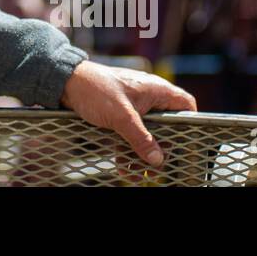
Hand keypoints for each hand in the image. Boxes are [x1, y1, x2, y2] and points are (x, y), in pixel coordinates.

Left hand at [59, 60, 196, 166]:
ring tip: (139, 174)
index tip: (187, 143)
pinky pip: (130, 134)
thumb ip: (140, 138)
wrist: (65, 82)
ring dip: (143, 154)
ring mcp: (133, 106)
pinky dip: (128, 150)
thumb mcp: (121, 116)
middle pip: (166, 125)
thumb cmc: (96, 89)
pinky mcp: (118, 114)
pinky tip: (124, 168)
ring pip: (146, 133)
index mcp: (155, 90)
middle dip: (162, 148)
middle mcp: (147, 97)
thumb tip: (158, 158)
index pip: (185, 103)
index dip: (191, 121)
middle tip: (160, 166)